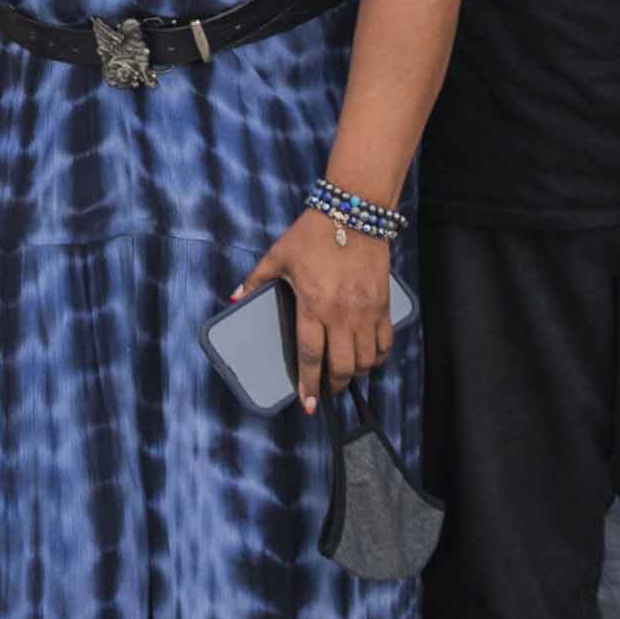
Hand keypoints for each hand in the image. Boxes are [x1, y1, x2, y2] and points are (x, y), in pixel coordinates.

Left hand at [228, 205, 395, 409]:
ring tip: (346, 374)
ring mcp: (366, 311)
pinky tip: (370, 358)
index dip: (308, 384)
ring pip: (367, 359)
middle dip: (334, 386)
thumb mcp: (278, 256)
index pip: (310, 355)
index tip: (308, 404)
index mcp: (313, 305)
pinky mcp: (383, 304)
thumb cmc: (312, 235)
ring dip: (356, 373)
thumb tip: (234, 297)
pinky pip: (385, 341)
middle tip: (326, 391)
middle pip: (342, 366)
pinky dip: (379, 356)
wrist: (353, 214)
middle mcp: (342, 314)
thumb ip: (255, 280)